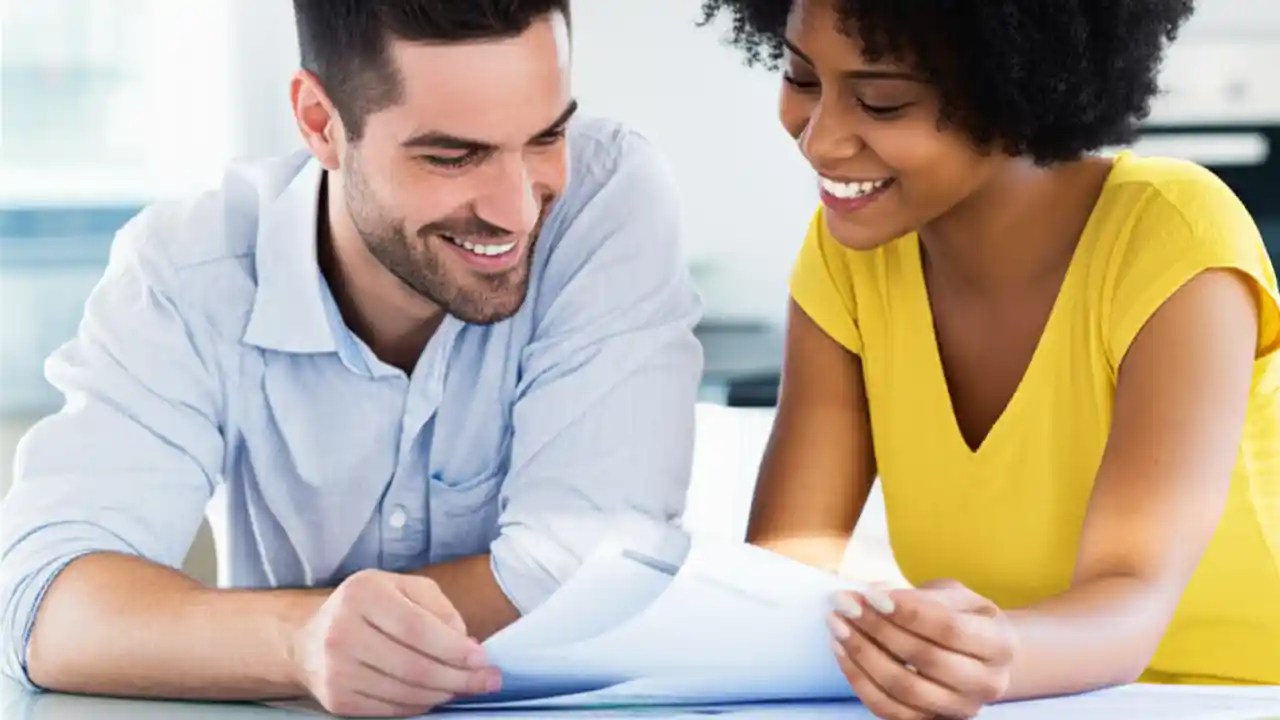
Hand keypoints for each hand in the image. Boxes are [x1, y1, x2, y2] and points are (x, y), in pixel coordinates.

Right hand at [290, 569, 500, 716]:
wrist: (309, 638)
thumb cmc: (368, 607)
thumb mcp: (402, 587)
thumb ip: (438, 608)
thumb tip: (467, 644)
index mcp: (363, 594)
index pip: (417, 628)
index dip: (454, 648)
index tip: (483, 659)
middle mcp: (343, 631)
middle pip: (414, 666)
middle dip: (459, 678)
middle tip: (488, 681)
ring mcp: (336, 670)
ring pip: (405, 692)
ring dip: (444, 693)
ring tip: (464, 687)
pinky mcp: (336, 699)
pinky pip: (390, 709)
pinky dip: (420, 705)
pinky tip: (435, 695)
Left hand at [827, 579, 1015, 719]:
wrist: (978, 656)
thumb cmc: (962, 617)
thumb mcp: (955, 595)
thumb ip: (920, 595)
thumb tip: (874, 594)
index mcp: (999, 645)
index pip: (950, 629)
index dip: (907, 612)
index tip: (870, 593)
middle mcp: (987, 684)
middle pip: (925, 660)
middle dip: (878, 630)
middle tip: (845, 605)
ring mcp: (958, 709)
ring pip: (904, 688)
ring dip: (862, 654)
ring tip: (837, 624)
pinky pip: (888, 708)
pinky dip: (858, 679)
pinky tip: (841, 650)